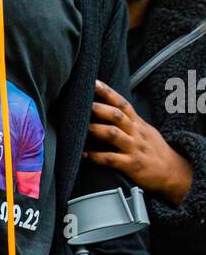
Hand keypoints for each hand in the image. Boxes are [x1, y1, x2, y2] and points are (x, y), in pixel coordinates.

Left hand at [85, 80, 191, 204]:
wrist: (174, 172)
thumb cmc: (154, 151)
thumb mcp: (145, 131)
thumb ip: (128, 121)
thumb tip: (106, 109)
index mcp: (137, 123)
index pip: (122, 103)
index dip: (108, 92)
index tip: (93, 82)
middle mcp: (135, 133)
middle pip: (117, 116)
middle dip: (99, 108)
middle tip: (80, 103)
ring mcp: (134, 148)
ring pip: (113, 135)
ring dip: (96, 129)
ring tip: (79, 127)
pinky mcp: (132, 165)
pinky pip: (112, 159)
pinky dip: (96, 157)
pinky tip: (84, 155)